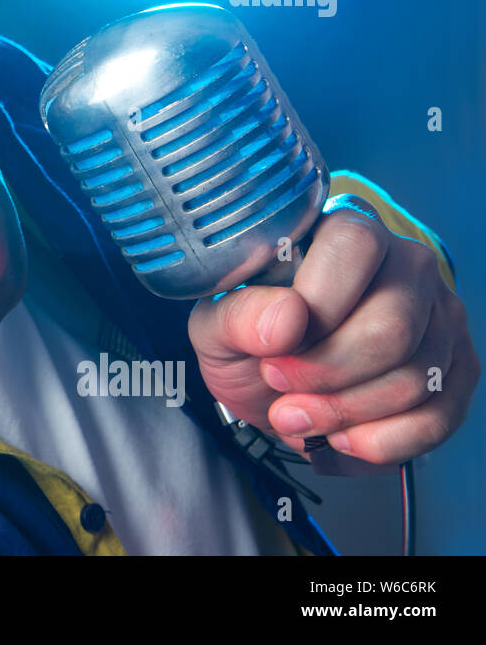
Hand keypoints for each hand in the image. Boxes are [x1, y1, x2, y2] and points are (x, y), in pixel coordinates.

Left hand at [187, 194, 477, 474]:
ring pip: (415, 377)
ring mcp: (440, 315)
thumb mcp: (216, 327)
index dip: (316, 307)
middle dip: (327, 376)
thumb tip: (288, 319)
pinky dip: (381, 442)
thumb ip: (239, 316)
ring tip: (301, 414)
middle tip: (281, 388)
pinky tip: (343, 436)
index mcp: (343, 230)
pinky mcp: (457, 366)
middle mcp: (405, 263)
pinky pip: (439, 416)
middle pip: (392, 327)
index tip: (274, 349)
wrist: (277, 387)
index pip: (355, 248)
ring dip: (346, 414)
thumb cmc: (250, 342)